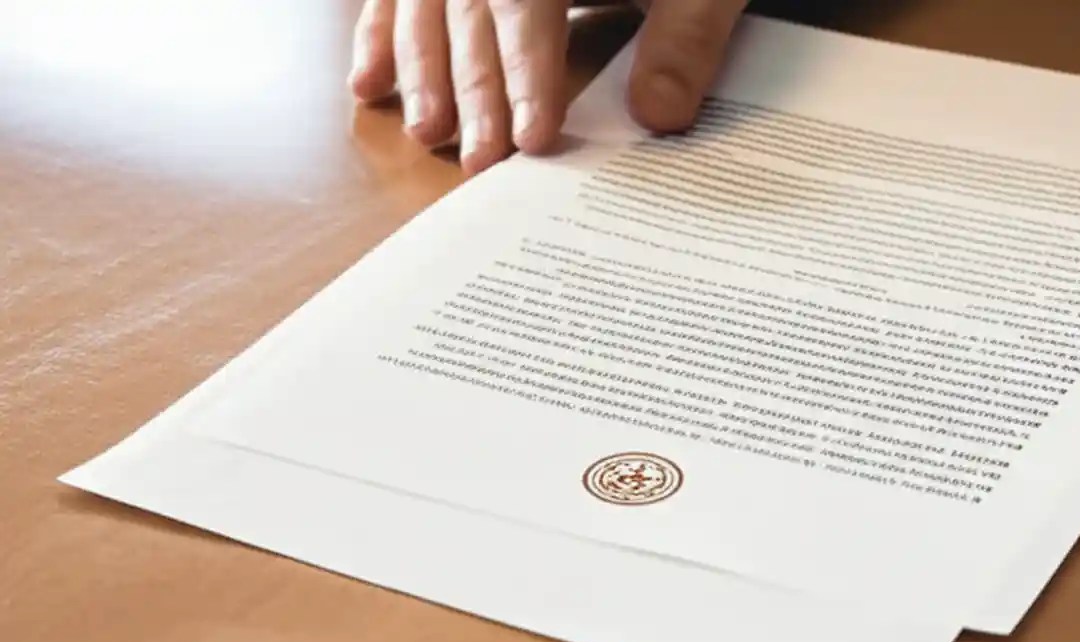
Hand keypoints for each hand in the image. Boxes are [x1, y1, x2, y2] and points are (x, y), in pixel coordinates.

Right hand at [347, 0, 747, 175]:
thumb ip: (685, 34)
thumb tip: (660, 116)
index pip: (528, 4)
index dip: (528, 70)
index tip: (532, 136)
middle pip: (472, 8)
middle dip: (474, 88)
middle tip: (479, 162)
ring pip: (426, 3)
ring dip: (422, 71)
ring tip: (427, 133)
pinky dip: (380, 35)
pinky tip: (368, 86)